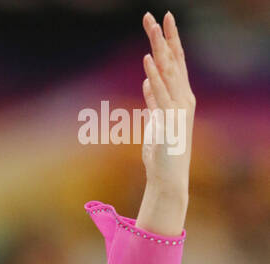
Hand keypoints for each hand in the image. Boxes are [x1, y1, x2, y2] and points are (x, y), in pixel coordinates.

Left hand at [139, 12, 194, 201]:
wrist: (169, 179)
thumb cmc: (162, 154)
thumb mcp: (157, 122)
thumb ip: (154, 101)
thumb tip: (147, 82)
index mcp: (182, 98)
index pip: (177, 62)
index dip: (171, 40)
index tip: (165, 20)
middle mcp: (183, 99)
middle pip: (173, 61)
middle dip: (164, 37)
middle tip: (155, 16)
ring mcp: (177, 109)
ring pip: (168, 73)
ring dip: (159, 50)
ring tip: (151, 29)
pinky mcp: (168, 122)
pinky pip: (160, 96)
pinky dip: (154, 78)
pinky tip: (148, 62)